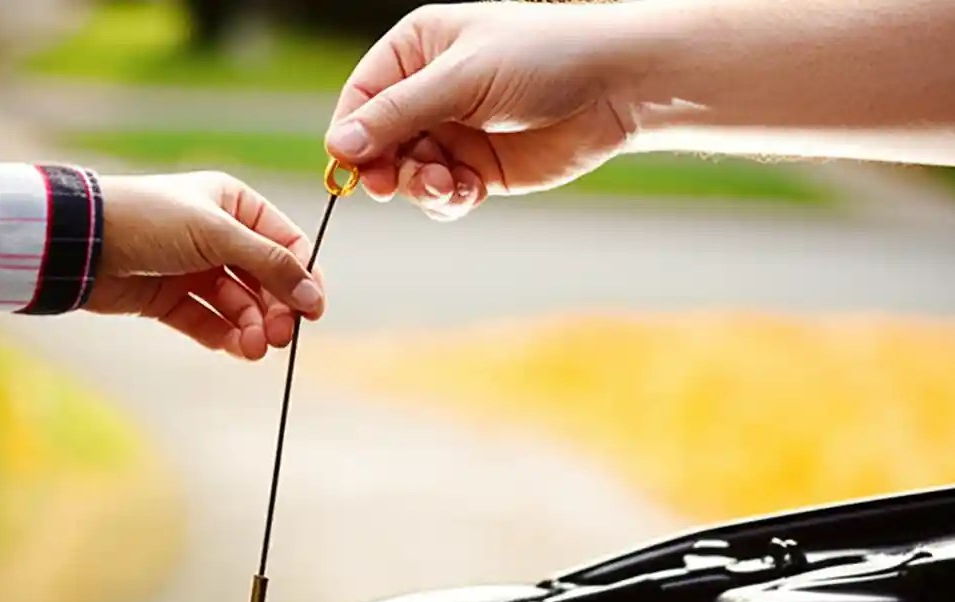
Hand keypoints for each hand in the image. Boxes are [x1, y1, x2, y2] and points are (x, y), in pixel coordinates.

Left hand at [86, 171, 325, 360]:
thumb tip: (312, 296)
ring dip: (252, 327)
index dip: (303, 278)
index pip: (286, 244)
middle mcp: (219, 235)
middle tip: (279, 336)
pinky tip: (238, 349)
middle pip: (265, 280)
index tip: (312, 312)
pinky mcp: (170, 297)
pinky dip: (227, 336)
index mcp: (234, 205)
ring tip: (254, 348)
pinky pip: (209, 321)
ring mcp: (194, 268)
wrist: (78, 241)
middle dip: (275, 310)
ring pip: (239, 304)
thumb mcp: (218, 234)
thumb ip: (269, 265)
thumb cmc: (149, 220)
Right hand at [324, 1, 637, 220]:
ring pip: (411, 172)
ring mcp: (456, 132)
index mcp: (417, 50)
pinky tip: (467, 192)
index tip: (348, 166)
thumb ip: (399, 113)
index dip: (352, 133)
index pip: (363, 96)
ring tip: (447, 185)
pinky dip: (448, 199)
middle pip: (380, 141)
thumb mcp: (462, 78)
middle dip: (385, 167)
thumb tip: (340, 144)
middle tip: (389, 186)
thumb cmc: (542, 58)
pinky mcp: (482, 168)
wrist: (615, 87)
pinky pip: (446, 193)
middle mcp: (431, 91)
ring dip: (420, 186)